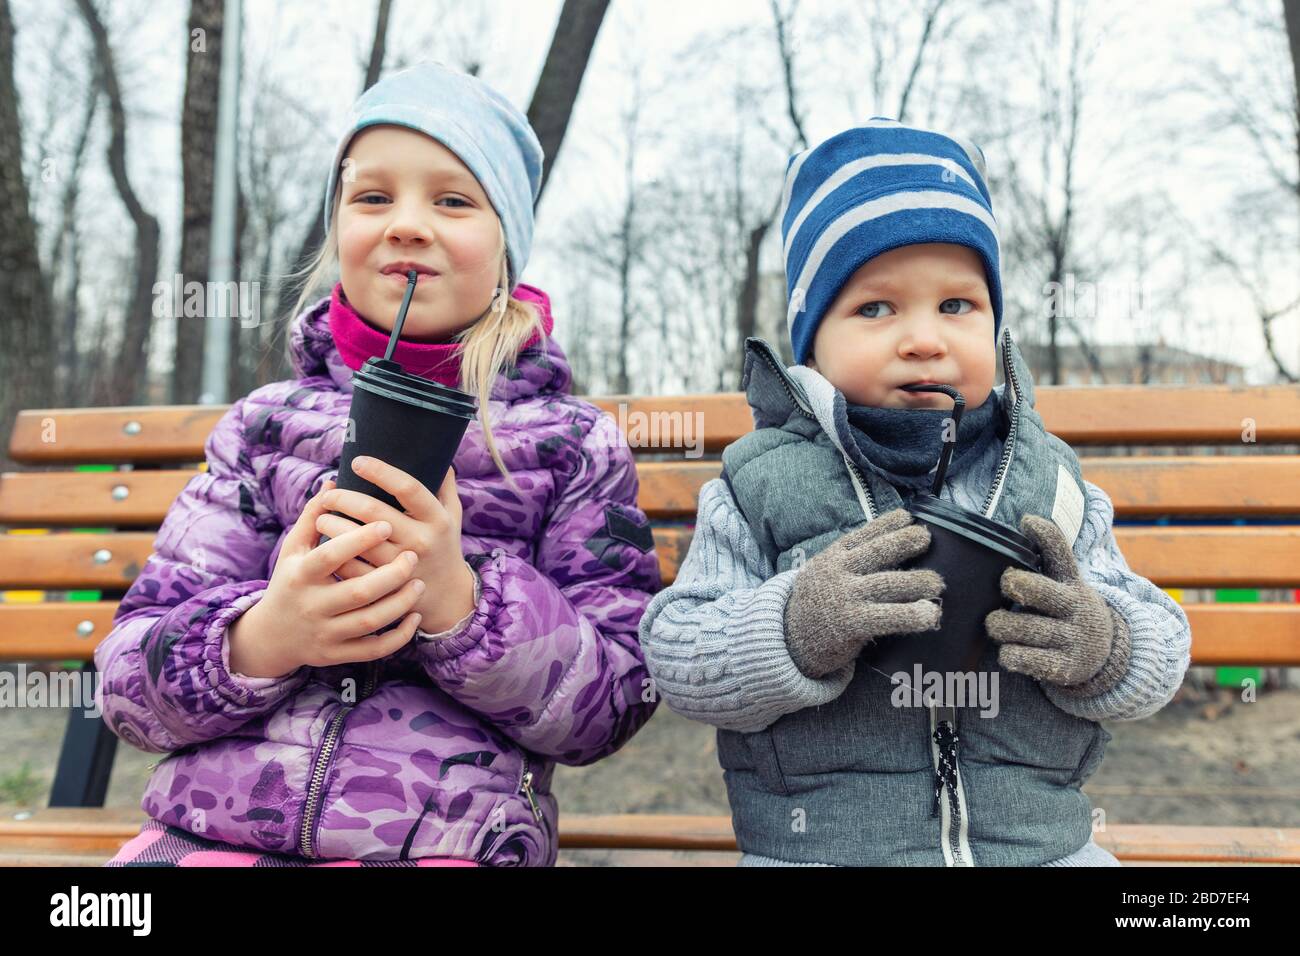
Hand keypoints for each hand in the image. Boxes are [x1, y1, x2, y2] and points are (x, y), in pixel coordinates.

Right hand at [228, 484, 425, 677]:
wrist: (271, 636)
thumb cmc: (289, 581)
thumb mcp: (293, 550)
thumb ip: (313, 517)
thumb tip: (335, 481)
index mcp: (300, 575)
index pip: (330, 555)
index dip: (357, 540)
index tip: (385, 523)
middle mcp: (312, 606)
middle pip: (358, 592)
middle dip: (391, 574)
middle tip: (413, 556)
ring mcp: (325, 633)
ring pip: (370, 622)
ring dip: (399, 603)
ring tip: (418, 583)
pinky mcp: (337, 654)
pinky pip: (373, 650)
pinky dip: (398, 637)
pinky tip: (414, 616)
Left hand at [315, 457, 476, 633]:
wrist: (448, 596)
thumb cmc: (443, 545)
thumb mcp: (452, 515)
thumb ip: (444, 484)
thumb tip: (435, 451)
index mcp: (436, 519)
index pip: (408, 487)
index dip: (380, 471)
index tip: (356, 462)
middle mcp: (420, 540)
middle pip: (374, 512)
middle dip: (343, 498)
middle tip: (328, 495)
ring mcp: (401, 566)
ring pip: (357, 541)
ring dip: (331, 525)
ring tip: (321, 517)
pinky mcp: (385, 588)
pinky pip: (351, 567)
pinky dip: (333, 554)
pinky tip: (324, 545)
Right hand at [784, 507, 943, 678]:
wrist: (788, 637)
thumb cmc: (815, 603)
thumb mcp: (823, 572)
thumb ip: (848, 561)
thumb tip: (886, 547)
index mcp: (833, 556)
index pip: (863, 534)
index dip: (887, 524)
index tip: (908, 517)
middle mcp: (840, 572)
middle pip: (878, 553)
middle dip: (904, 542)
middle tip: (925, 538)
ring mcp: (846, 597)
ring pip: (888, 584)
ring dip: (917, 582)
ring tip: (936, 583)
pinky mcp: (852, 623)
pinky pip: (888, 617)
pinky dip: (912, 615)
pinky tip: (930, 615)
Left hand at [984, 514, 1130, 691]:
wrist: (1104, 655)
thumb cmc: (1065, 610)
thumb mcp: (1064, 583)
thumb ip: (1047, 558)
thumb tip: (1023, 521)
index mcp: (1072, 582)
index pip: (1061, 553)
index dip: (1045, 535)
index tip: (1027, 521)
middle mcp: (1075, 608)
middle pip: (1039, 591)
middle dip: (1016, 585)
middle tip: (1006, 585)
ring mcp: (1072, 638)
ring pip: (1022, 628)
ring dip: (1001, 626)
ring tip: (996, 624)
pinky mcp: (1065, 667)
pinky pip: (1024, 659)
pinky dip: (1009, 655)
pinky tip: (1008, 650)